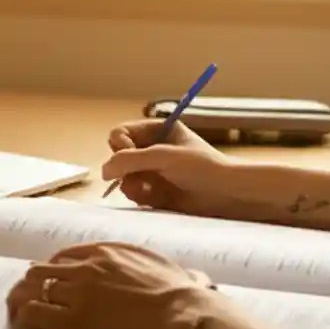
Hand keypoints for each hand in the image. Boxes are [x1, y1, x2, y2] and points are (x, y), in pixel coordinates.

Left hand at [5, 243, 217, 328]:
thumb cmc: (183, 294)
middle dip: (36, 281)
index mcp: (108, 250)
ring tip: (20, 309)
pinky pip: (36, 312)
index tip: (54, 278)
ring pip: (35, 286)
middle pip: (45, 267)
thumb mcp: (172, 269)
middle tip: (33, 295)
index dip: (56, 267)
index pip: (67, 254)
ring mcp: (79, 292)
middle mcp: (88, 266)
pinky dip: (27, 315)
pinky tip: (25, 321)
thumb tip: (194, 278)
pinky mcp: (74, 320)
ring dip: (26, 296)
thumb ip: (167, 271)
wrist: (180, 314)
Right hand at [103, 120, 278, 220]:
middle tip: (139, 175)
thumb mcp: (164, 156)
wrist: (226, 194)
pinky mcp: (155, 191)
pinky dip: (139, 195)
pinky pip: (133, 192)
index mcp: (157, 130)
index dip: (120, 145)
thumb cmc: (201, 167)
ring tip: (150, 188)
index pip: (120, 133)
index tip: (128, 155)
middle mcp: (152, 148)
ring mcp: (153, 170)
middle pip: (117, 155)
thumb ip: (130, 159)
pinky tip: (156, 197)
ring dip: (131, 183)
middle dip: (124, 167)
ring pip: (122, 176)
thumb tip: (104, 171)